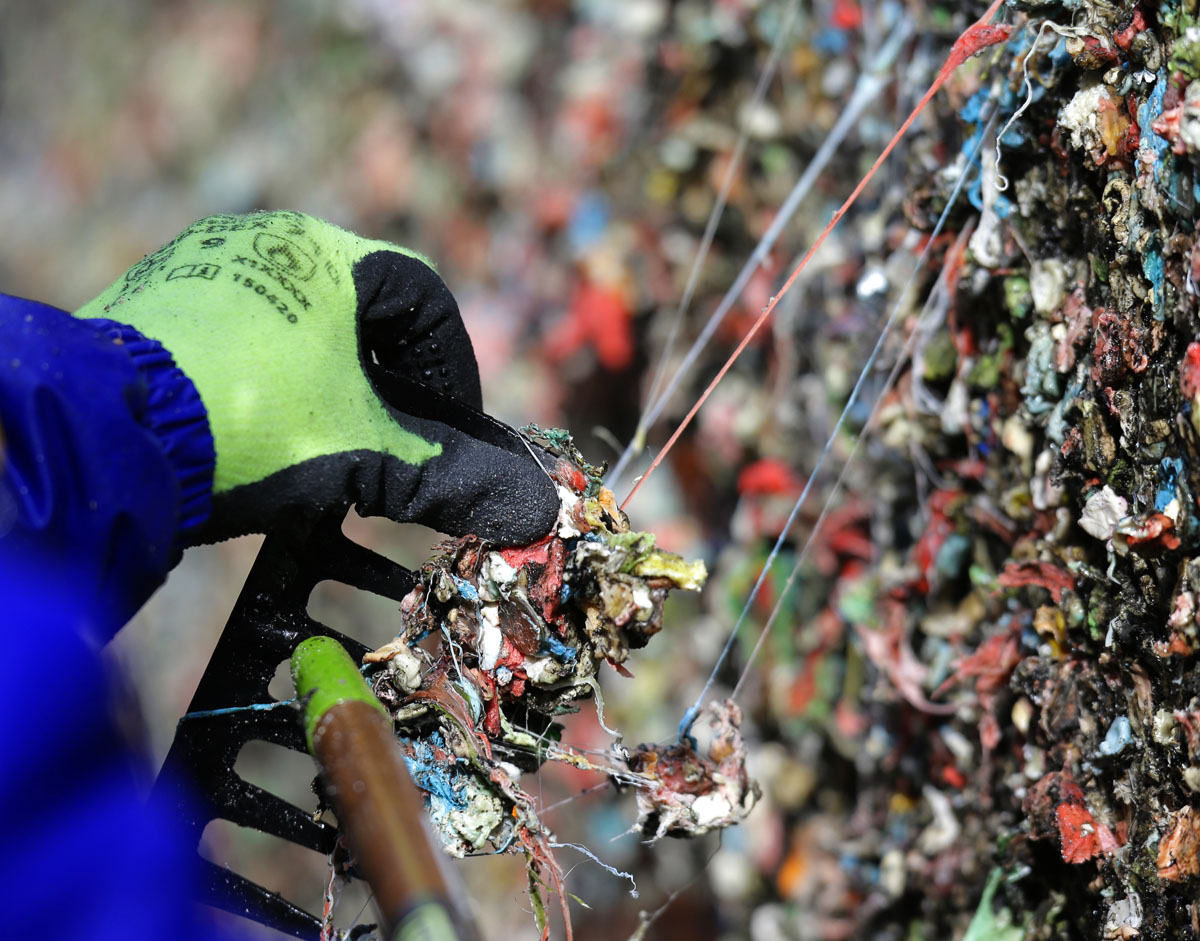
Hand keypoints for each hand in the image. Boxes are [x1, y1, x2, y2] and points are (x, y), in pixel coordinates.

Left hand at [75, 211, 557, 544]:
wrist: (105, 434)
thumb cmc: (253, 426)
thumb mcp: (366, 455)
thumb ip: (452, 477)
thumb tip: (533, 510)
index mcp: (328, 256)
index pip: (425, 303)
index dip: (452, 373)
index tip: (450, 430)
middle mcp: (266, 241)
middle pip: (362, 311)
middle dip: (389, 382)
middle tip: (392, 443)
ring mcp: (205, 266)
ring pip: (299, 325)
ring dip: (329, 383)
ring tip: (325, 444)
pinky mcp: (159, 301)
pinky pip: (240, 334)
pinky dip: (269, 380)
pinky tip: (257, 430)